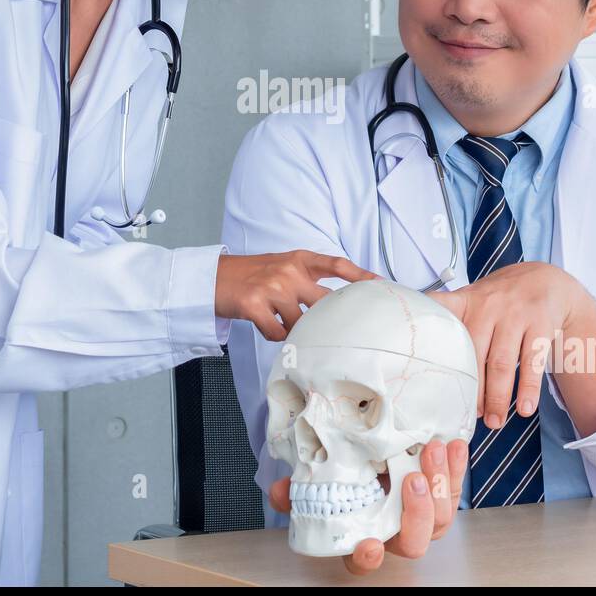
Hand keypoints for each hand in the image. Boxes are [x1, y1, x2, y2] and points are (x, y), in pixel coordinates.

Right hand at [215, 250, 377, 340]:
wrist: (213, 277)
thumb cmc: (252, 275)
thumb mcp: (283, 266)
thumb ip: (307, 279)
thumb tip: (334, 304)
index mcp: (299, 259)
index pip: (337, 265)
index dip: (361, 275)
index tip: (382, 285)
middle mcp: (288, 271)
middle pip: (324, 301)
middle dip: (331, 319)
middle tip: (337, 332)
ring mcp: (271, 287)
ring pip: (301, 322)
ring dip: (295, 330)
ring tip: (280, 321)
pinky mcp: (253, 304)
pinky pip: (278, 333)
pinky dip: (275, 336)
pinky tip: (265, 326)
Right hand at [269, 438, 467, 574]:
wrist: (369, 451)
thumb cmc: (341, 473)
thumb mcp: (313, 480)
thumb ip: (295, 489)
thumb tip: (279, 490)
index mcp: (362, 535)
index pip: (364, 559)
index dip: (368, 557)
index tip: (370, 544)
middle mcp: (395, 532)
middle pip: (414, 543)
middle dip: (417, 515)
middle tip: (412, 481)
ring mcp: (421, 515)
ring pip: (441, 519)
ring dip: (440, 485)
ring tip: (432, 451)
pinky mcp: (441, 493)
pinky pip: (454, 489)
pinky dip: (455, 468)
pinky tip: (453, 446)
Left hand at [429, 262, 580, 428]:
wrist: (546, 280)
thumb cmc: (500, 301)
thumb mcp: (473, 299)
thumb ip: (449, 320)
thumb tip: (417, 354)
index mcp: (465, 301)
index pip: (437, 309)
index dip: (423, 325)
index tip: (412, 355)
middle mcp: (487, 306)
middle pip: (472, 354)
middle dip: (470, 390)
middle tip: (467, 417)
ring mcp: (515, 314)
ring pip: (502, 362)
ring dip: (497, 396)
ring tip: (494, 422)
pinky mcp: (540, 323)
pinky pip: (533, 361)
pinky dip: (528, 388)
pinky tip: (525, 408)